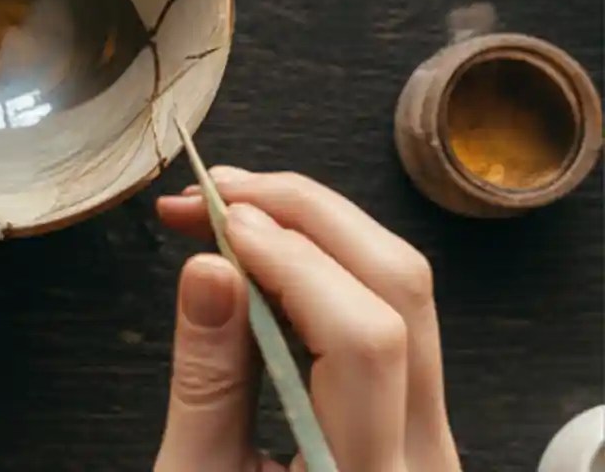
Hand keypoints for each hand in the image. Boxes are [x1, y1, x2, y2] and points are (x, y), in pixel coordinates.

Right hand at [152, 167, 460, 471]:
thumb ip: (207, 378)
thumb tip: (208, 268)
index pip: (362, 335)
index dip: (290, 259)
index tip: (215, 220)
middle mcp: (424, 452)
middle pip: (400, 288)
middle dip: (307, 215)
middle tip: (217, 190)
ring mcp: (430, 431)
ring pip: (405, 288)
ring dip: (318, 226)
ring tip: (232, 208)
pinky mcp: (414, 414)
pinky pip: (389, 311)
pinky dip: (327, 262)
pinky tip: (267, 251)